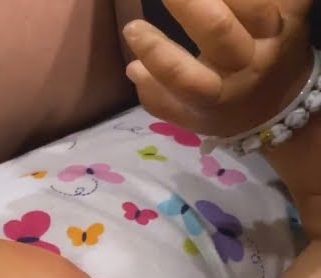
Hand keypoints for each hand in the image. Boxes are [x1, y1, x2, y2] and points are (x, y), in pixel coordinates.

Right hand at [122, 0, 314, 136]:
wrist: (287, 103)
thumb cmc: (226, 107)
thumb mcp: (189, 115)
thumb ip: (157, 97)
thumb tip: (133, 67)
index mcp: (217, 95)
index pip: (182, 75)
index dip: (153, 50)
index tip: (132, 28)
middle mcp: (249, 64)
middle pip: (218, 28)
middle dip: (185, 4)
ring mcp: (276, 35)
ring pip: (252, 4)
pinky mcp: (296, 11)